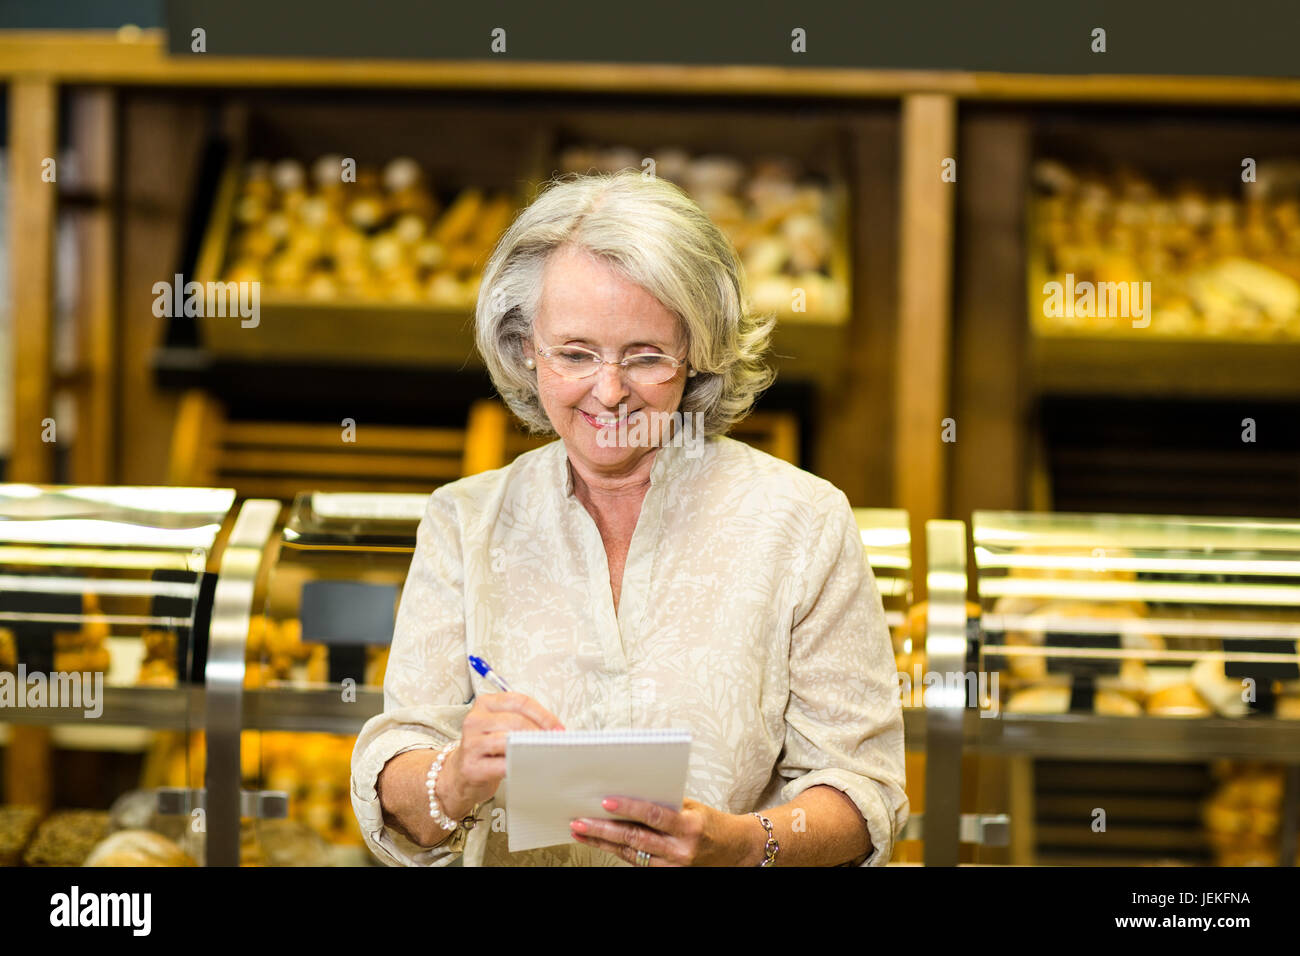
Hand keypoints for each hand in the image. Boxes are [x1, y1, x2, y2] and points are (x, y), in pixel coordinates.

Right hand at [448, 692, 564, 810]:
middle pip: (516, 721)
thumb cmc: (486, 749)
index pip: (520, 702)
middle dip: (540, 733)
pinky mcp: (471, 766)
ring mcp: (471, 743)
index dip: (544, 715)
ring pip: (509, 741)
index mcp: (485, 703)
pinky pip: (502, 764)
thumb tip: (554, 730)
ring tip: (544, 754)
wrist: (460, 774)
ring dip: (531, 748)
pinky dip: (519, 765)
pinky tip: (528, 767)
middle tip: (554, 743)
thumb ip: (523, 722)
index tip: (558, 727)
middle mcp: (475, 719)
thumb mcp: (501, 727)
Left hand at [569, 796, 758, 865]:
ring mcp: (674, 867)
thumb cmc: (711, 823)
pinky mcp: (670, 876)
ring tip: (581, 831)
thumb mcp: (693, 807)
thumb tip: (629, 794)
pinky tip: (601, 842)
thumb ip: (665, 804)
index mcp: (689, 826)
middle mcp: (680, 850)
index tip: (605, 801)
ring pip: (631, 854)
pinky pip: (638, 863)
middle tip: (579, 821)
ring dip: (603, 843)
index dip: (629, 809)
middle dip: (603, 830)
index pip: (654, 816)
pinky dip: (618, 851)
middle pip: (635, 839)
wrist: (735, 850)